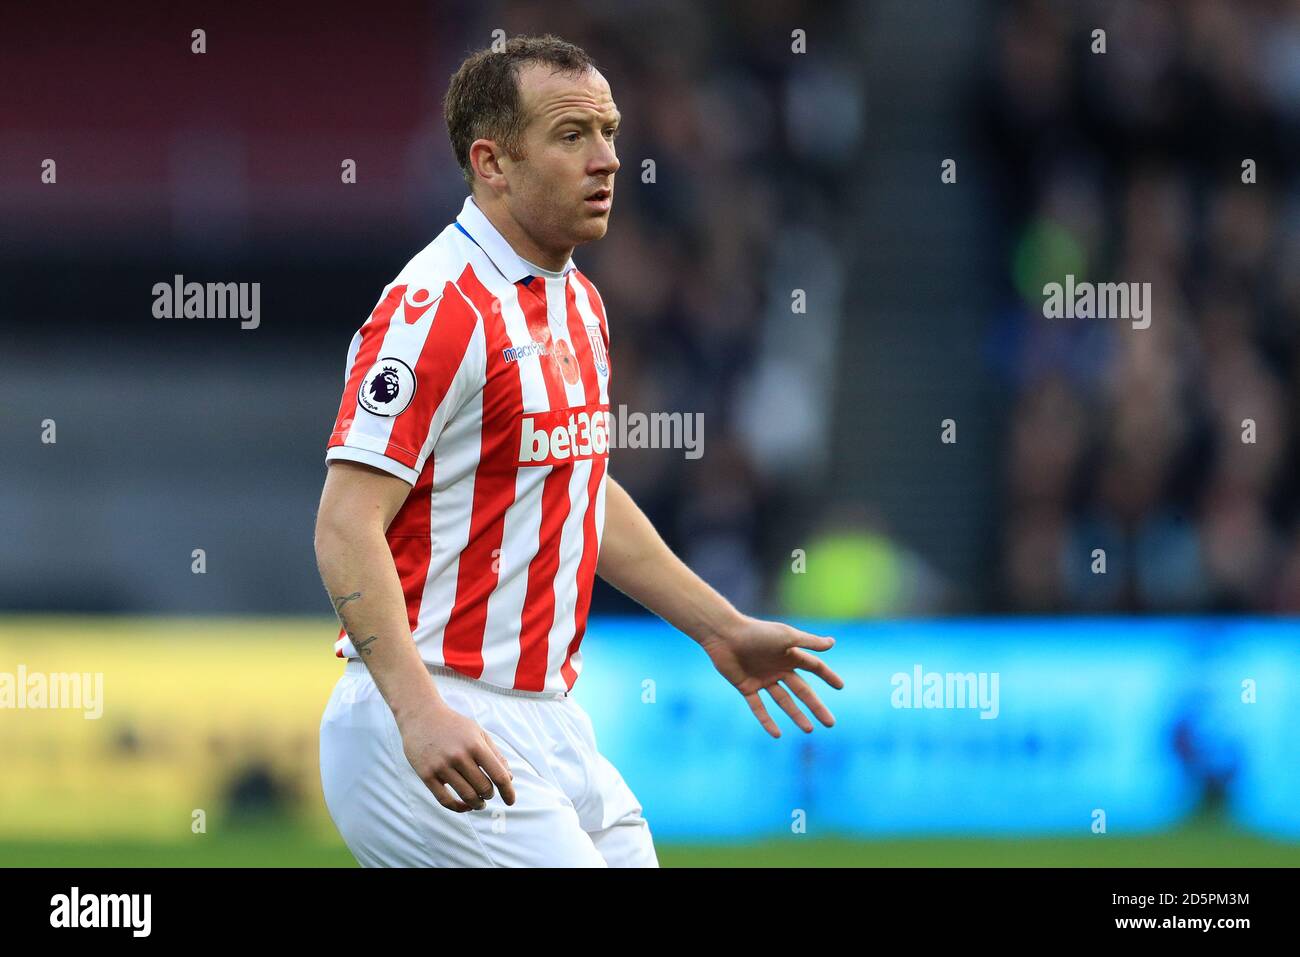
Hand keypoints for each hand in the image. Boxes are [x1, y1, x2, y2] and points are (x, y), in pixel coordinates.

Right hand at [396, 703, 516, 811]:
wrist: (421, 716)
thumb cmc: (454, 725)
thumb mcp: (478, 733)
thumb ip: (495, 754)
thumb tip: (509, 779)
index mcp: (475, 745)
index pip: (498, 775)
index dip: (508, 791)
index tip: (511, 801)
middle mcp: (459, 756)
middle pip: (483, 788)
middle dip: (489, 795)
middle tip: (488, 794)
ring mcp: (442, 766)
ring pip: (466, 796)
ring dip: (476, 804)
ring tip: (479, 803)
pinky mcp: (427, 774)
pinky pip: (445, 800)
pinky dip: (458, 808)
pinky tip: (464, 806)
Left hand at [699, 616, 843, 737]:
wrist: (725, 635)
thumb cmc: (757, 633)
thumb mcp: (786, 636)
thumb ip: (809, 642)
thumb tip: (833, 643)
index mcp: (789, 655)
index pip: (814, 668)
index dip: (827, 676)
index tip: (840, 687)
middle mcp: (778, 668)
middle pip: (802, 691)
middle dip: (816, 706)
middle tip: (830, 723)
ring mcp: (763, 679)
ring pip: (783, 701)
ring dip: (796, 715)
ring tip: (809, 729)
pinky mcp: (746, 687)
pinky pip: (759, 707)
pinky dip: (767, 721)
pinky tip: (777, 734)